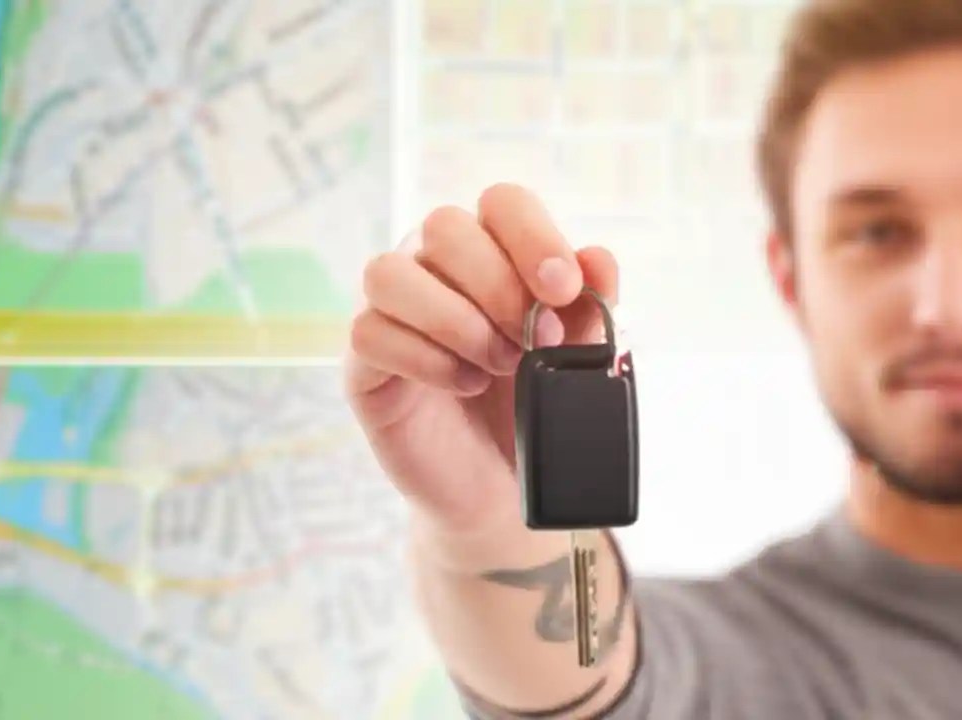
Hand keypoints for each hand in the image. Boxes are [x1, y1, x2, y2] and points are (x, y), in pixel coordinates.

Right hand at [345, 183, 619, 540]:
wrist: (502, 488)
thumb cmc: (533, 405)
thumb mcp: (576, 357)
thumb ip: (590, 308)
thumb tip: (598, 259)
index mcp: (490, 251)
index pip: (501, 202)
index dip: (533, 236)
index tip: (562, 290)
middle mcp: (433, 267)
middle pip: (444, 227)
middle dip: (498, 285)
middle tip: (532, 342)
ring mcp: (391, 312)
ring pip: (390, 273)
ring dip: (455, 320)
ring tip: (497, 365)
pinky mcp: (363, 363)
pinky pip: (370, 333)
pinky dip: (427, 360)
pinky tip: (465, 385)